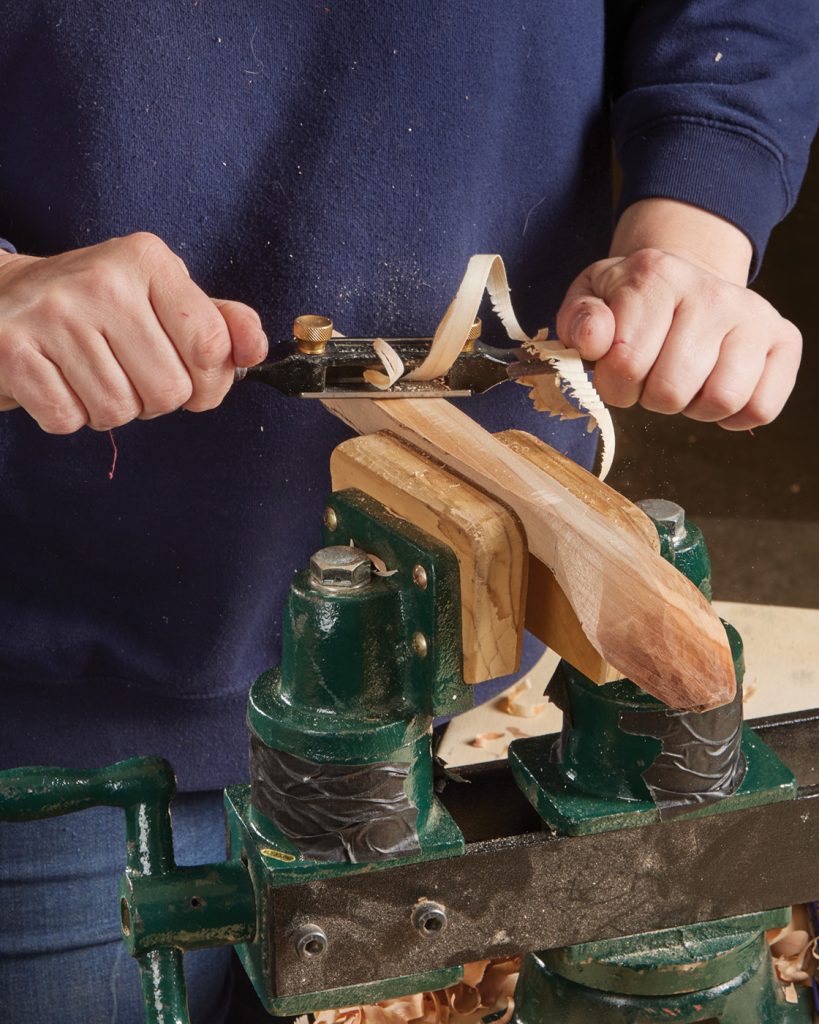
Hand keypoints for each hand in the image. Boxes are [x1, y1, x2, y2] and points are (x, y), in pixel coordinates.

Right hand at [0, 233, 267, 432]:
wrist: (3, 297)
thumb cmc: (98, 306)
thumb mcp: (163, 297)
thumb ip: (219, 323)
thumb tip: (257, 349)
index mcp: (148, 262)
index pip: (211, 345)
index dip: (210, 382)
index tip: (193, 379)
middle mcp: (102, 280)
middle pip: (169, 389)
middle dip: (156, 400)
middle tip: (129, 372)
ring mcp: (53, 313)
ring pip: (119, 410)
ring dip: (111, 409)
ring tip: (91, 374)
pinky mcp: (12, 348)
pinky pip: (68, 418)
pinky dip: (68, 415)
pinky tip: (59, 381)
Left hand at [556, 202, 801, 430]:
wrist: (686, 281)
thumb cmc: (633, 301)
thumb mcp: (591, 298)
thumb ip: (579, 321)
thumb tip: (592, 341)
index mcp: (658, 275)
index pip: (627, 363)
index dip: (612, 382)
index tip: (614, 369)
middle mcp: (712, 291)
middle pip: (672, 390)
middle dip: (649, 398)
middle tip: (649, 377)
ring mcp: (753, 315)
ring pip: (720, 400)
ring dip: (691, 408)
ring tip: (682, 381)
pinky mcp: (783, 339)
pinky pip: (761, 408)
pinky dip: (731, 417)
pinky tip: (711, 389)